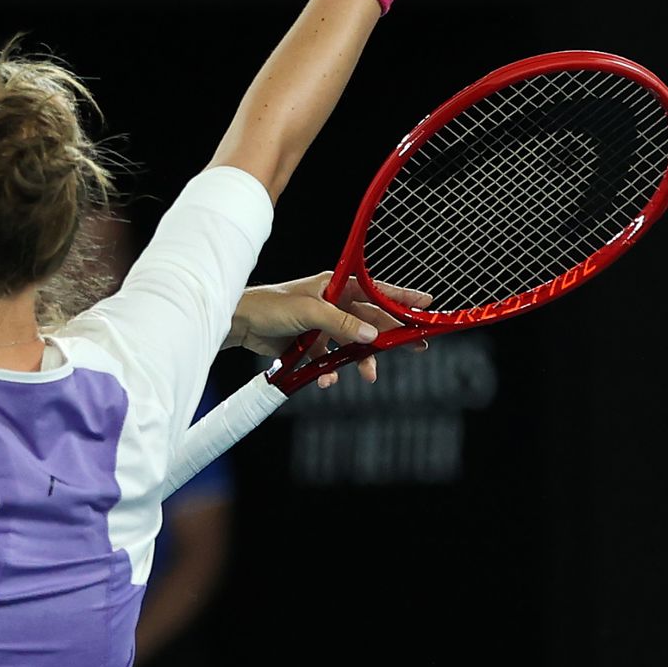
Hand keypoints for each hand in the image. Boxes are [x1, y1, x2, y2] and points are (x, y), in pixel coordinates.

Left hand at [225, 272, 431, 387]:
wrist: (240, 324)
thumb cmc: (271, 306)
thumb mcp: (310, 312)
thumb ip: (341, 323)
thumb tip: (371, 336)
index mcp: (335, 286)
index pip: (376, 290)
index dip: (402, 297)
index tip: (427, 304)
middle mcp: (332, 303)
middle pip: (370, 321)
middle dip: (391, 336)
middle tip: (415, 348)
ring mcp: (322, 325)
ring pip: (352, 344)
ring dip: (361, 360)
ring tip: (368, 376)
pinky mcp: (310, 344)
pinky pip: (330, 359)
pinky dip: (331, 371)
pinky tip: (327, 380)